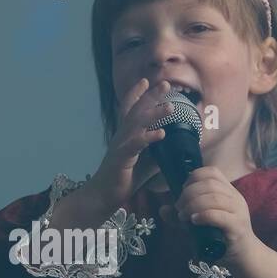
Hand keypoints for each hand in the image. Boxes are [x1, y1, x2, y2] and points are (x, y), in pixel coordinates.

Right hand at [88, 78, 174, 209]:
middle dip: (150, 96)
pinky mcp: (122, 158)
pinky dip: (148, 137)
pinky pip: (136, 144)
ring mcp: (120, 146)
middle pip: (136, 111)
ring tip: (170, 106)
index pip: (130, 110)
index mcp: (125, 136)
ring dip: (154, 113)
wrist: (103, 196)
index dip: (136, 94)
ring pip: (137, 124)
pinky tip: (161, 133)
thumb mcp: (145, 165)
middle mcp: (121, 137)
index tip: (146, 81)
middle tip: (165, 83)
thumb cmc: (123, 180)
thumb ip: (156, 155)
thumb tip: (173, 149)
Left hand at [159, 165, 261, 266]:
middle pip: (209, 184)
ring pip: (214, 198)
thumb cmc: (221, 237)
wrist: (242, 256)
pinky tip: (193, 221)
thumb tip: (162, 210)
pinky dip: (203, 216)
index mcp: (228, 191)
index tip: (183, 191)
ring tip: (183, 216)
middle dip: (188, 194)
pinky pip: (219, 215)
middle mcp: (235, 198)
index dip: (193, 178)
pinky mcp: (237, 226)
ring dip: (193, 205)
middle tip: (179, 208)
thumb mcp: (198, 223)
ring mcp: (238, 211)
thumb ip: (182, 215)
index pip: (212, 172)